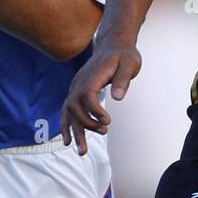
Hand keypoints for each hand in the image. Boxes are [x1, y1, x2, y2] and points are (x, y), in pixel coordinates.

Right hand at [61, 39, 141, 154]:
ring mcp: (76, 87)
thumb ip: (123, 80)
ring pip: (68, 113)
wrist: (114, 45)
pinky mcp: (77, 92)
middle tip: (105, 131)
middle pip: (74, 107)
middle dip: (86, 124)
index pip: (86, 96)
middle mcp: (79, 83)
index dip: (95, 111)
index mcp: (91, 76)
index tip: (108, 121)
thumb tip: (118, 98)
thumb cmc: (124, 55)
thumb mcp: (130, 64)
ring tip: (83, 152)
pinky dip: (67, 126)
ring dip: (75, 132)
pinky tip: (69, 141)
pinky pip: (68, 111)